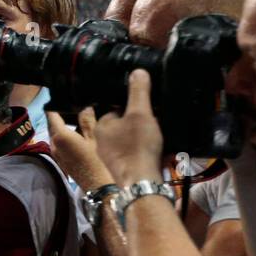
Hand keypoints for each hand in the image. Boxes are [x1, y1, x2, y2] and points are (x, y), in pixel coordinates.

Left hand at [45, 108, 114, 191]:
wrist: (98, 186)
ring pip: (56, 134)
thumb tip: (84, 107)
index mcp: (60, 136)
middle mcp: (53, 144)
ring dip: (64, 125)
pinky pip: (59, 143)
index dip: (55, 104)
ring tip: (78, 116)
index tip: (61, 95)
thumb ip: (88, 120)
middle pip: (52, 124)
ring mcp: (56, 153)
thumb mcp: (95, 138)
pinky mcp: (60, 160)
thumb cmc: (98, 161)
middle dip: (60, 114)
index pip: (51, 114)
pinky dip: (66, 135)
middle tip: (72, 104)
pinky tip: (79, 133)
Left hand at [94, 70, 164, 186]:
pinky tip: (154, 153)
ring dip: (139, 139)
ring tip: (155, 137)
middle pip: (119, 127)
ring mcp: (109, 158)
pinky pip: (130, 156)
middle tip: (152, 123)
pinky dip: (141, 153)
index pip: (113, 110)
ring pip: (125, 142)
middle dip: (135, 124)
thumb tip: (138, 72)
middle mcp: (99, 143)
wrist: (141, 183)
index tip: (144, 108)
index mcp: (100, 126)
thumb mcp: (140, 114)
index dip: (129, 107)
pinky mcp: (120, 170)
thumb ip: (138, 93)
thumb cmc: (137, 146)